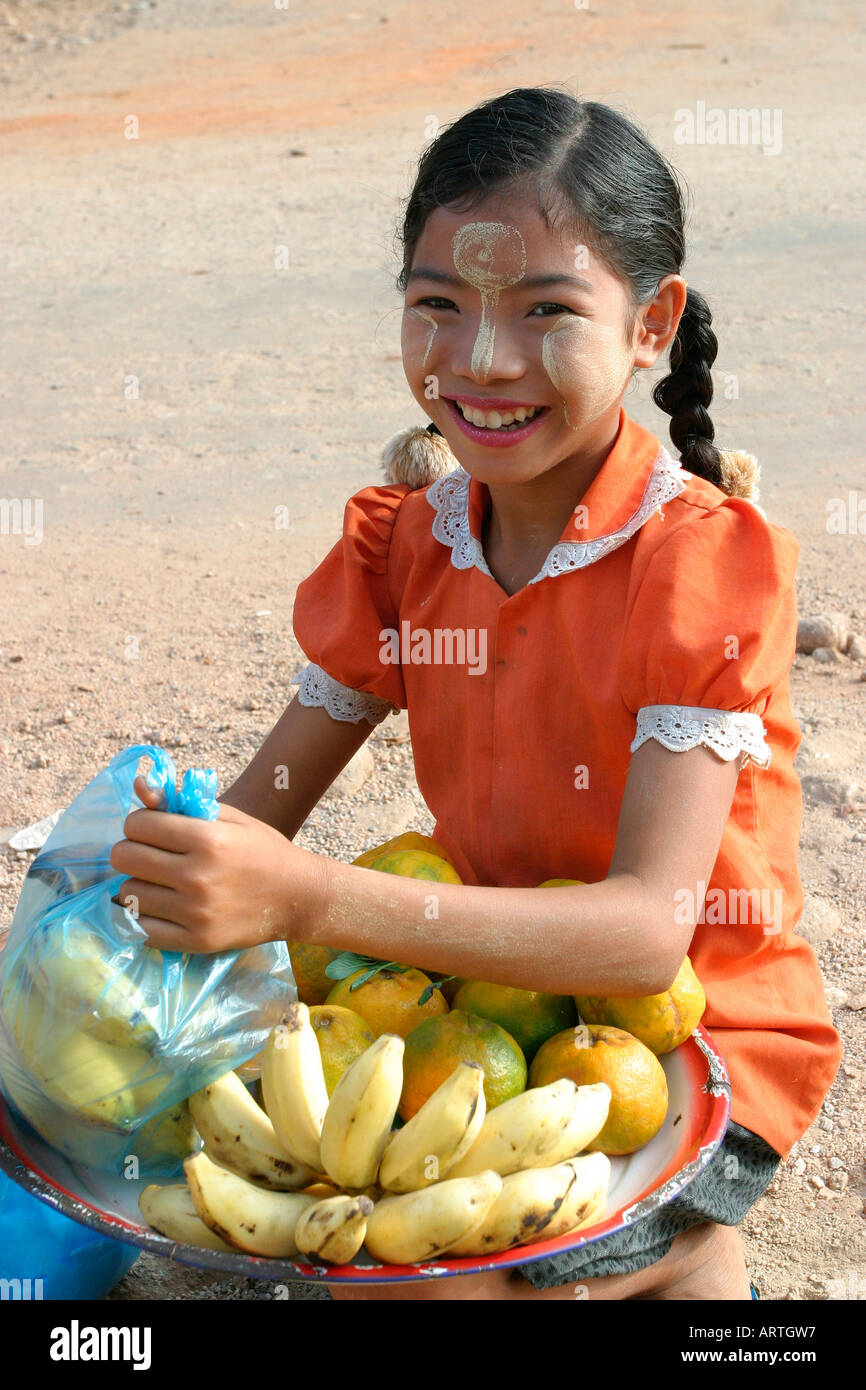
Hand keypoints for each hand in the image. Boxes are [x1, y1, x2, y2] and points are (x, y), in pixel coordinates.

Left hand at [108, 774, 320, 952]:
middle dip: (133, 850)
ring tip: (160, 882)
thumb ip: (180, 802)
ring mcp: (195, 912)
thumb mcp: (229, 817)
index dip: (140, 823)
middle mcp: (197, 876)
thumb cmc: (262, 849)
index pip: (137, 825)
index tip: (154, 830)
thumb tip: (138, 784)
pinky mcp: (195, 940)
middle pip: (125, 858)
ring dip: (139, 883)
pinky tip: (160, 906)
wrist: (298, 897)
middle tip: (151, 855)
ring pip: (128, 892)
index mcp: (207, 839)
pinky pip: (140, 928)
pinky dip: (143, 915)